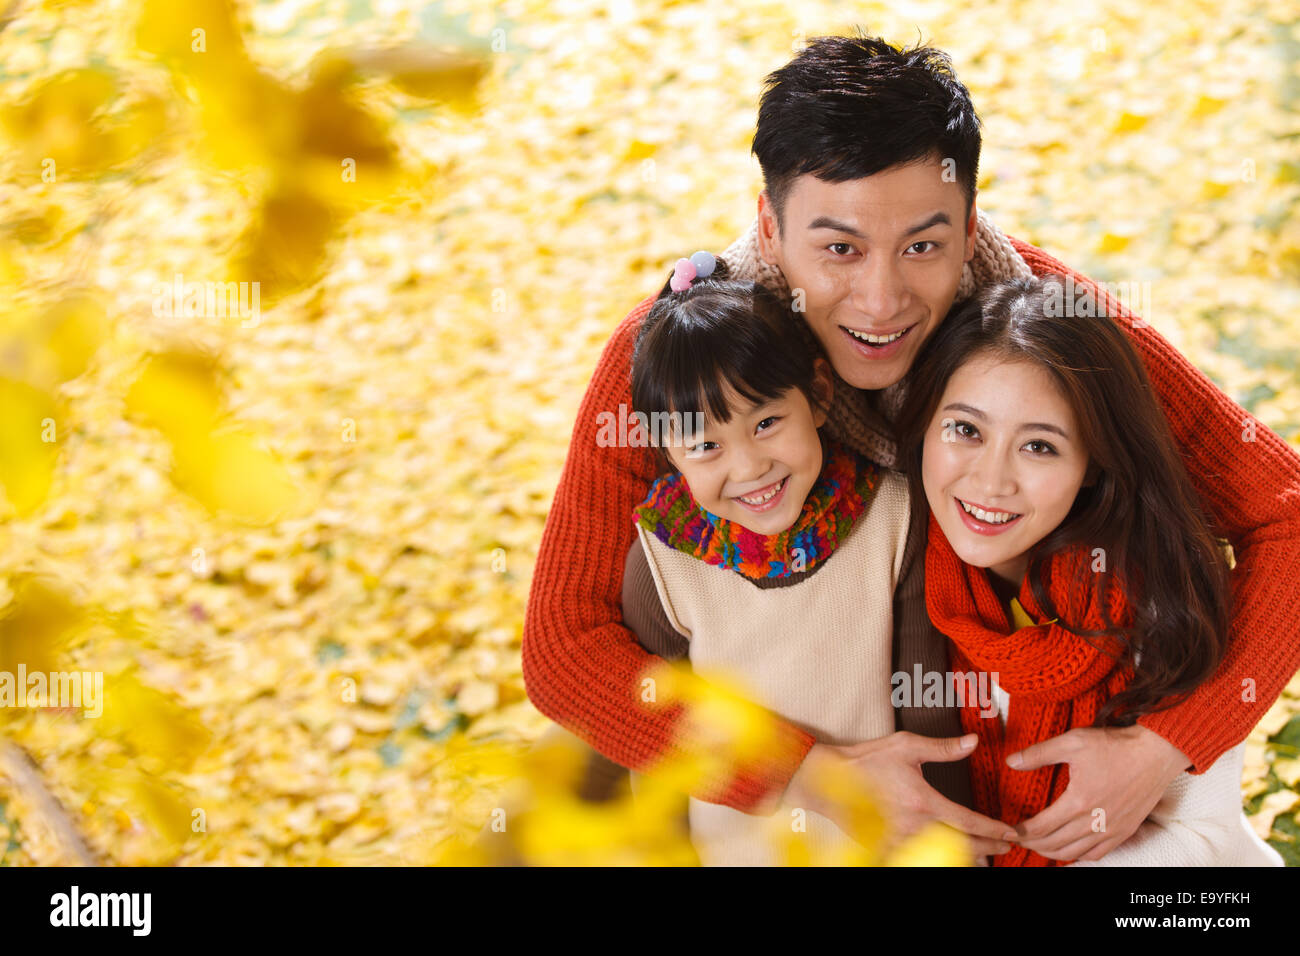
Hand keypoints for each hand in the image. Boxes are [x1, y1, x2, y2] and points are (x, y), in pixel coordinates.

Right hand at [780, 731, 1017, 858]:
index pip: (969, 821)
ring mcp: (902, 841)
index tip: (1011, 833)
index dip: (994, 829)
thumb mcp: (907, 746)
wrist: (830, 780)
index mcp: (925, 801)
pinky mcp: (888, 847)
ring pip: (944, 858)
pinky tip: (949, 859)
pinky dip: (939, 861)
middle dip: (989, 848)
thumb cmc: (868, 761)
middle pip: (963, 846)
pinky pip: (920, 861)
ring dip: (968, 859)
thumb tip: (973, 741)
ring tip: (986, 858)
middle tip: (1006, 846)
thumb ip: (943, 747)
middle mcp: (916, 826)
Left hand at [1009, 724, 1190, 861]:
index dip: (1020, 832)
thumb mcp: (1072, 742)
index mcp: (1078, 801)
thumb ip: (1039, 753)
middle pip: (1054, 844)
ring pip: (1074, 853)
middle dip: (1032, 844)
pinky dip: (1078, 855)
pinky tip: (1069, 849)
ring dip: (1051, 852)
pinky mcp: (1125, 831)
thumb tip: (1010, 761)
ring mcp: (1112, 829)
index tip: (1008, 831)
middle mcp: (1095, 821)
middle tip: (1017, 838)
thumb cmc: (1115, 746)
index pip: (1041, 827)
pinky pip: (1097, 854)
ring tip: (1038, 844)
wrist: (1157, 753)